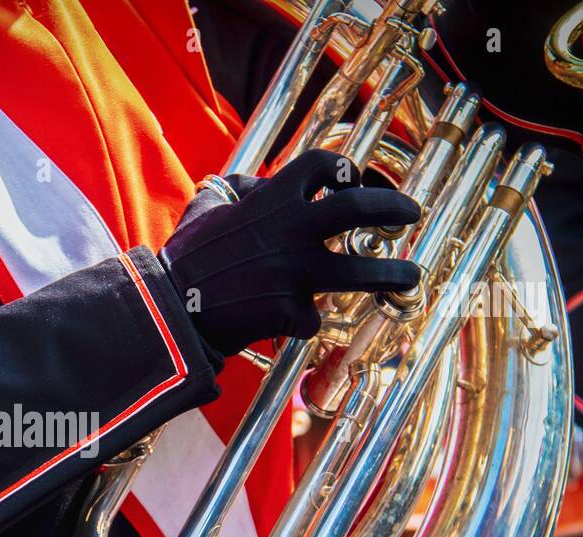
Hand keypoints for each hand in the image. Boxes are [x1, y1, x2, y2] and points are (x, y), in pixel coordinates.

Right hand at [159, 149, 421, 356]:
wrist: (169, 309)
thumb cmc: (183, 259)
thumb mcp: (206, 208)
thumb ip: (237, 192)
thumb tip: (255, 184)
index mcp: (273, 200)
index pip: (325, 166)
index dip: (346, 170)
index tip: (355, 181)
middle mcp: (293, 231)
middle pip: (361, 210)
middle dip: (395, 208)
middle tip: (413, 214)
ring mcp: (296, 273)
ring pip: (363, 271)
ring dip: (394, 274)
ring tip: (411, 276)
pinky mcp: (290, 312)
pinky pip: (312, 319)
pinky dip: (303, 322)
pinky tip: (289, 324)